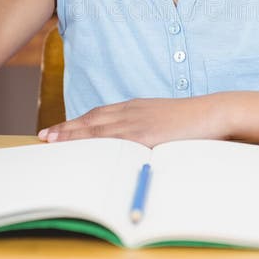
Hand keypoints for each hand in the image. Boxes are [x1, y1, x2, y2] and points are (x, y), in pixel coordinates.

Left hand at [38, 96, 230, 147]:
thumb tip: (136, 143)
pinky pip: (113, 142)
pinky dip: (94, 145)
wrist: (215, 113)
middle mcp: (132, 112)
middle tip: (44, 136)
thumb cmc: (194, 121)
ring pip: (97, 129)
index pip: (98, 114)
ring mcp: (138, 123)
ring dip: (73, 136)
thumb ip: (148, 128)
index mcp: (136, 107)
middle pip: (92, 120)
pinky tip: (81, 151)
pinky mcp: (145, 136)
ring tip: (52, 142)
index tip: (58, 129)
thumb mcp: (165, 120)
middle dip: (66, 129)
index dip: (76, 122)